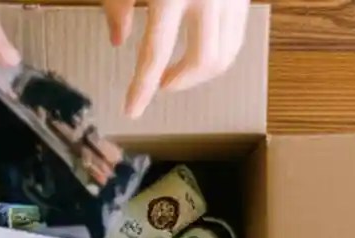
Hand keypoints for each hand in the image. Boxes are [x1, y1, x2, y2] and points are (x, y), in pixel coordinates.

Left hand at [103, 0, 249, 117]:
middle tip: (162, 83)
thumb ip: (118, 5)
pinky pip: (237, 35)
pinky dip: (219, 51)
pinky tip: (200, 47)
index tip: (132, 110)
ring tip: (180, 67)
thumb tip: (118, 40)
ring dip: (201, 72)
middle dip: (182, 82)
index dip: (142, 87)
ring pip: (226, 54)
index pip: (155, 54)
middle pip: (203, 61)